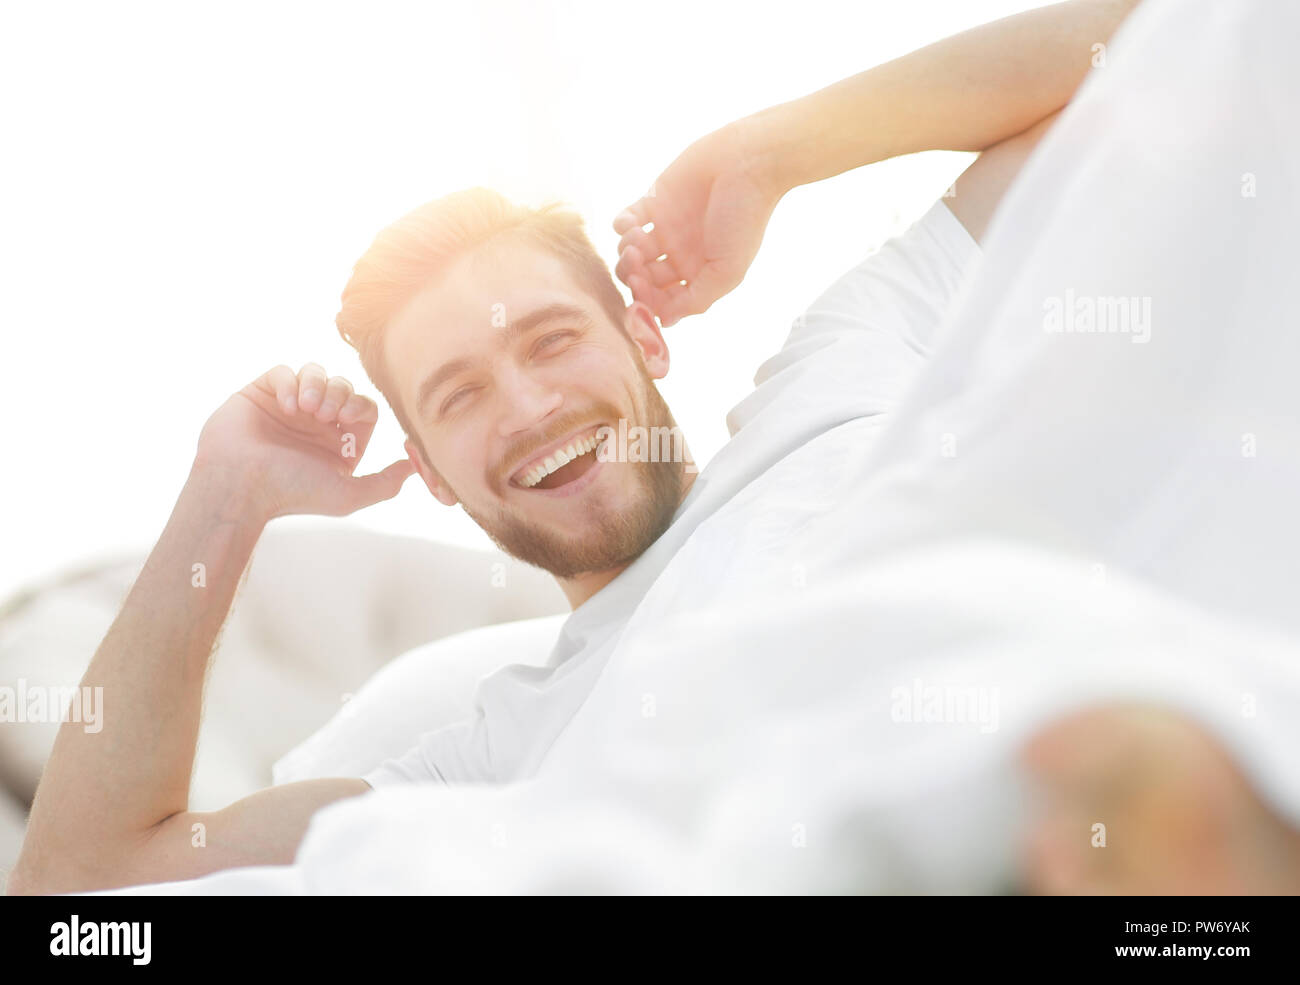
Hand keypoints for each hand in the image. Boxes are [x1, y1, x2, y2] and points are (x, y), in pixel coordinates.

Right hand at [195, 363, 414, 521]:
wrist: (239, 487)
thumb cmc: (292, 494)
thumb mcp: (348, 496)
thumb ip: (385, 484)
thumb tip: (413, 467)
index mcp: (338, 442)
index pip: (364, 407)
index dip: (360, 406)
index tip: (347, 418)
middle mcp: (316, 423)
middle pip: (343, 386)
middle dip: (339, 394)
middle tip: (324, 413)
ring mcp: (289, 406)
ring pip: (316, 373)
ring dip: (317, 385)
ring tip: (306, 408)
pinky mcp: (261, 394)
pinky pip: (283, 372)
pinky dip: (289, 383)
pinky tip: (286, 405)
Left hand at [613, 116, 785, 326]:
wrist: (747, 163)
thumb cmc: (744, 218)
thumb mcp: (727, 270)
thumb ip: (697, 300)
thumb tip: (665, 322)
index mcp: (698, 274)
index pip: (662, 299)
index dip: (648, 301)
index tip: (642, 292)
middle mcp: (679, 255)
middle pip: (643, 279)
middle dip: (634, 277)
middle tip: (637, 266)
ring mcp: (665, 228)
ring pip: (631, 252)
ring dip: (626, 252)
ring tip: (638, 240)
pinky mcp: (654, 201)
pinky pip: (626, 220)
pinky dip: (621, 225)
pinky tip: (630, 224)